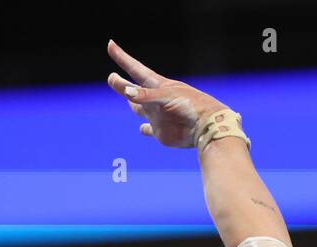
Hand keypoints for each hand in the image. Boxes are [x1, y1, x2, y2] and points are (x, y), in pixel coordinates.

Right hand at [105, 38, 229, 147]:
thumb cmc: (189, 106)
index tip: (111, 44)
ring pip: (138, 107)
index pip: (135, 68)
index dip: (122, 57)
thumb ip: (145, 96)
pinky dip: (145, 129)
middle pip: (133, 89)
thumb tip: (126, 93)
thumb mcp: (166, 97)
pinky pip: (149, 129)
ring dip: (131, 101)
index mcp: (157, 85)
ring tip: (125, 94)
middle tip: (111, 77)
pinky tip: (142, 128)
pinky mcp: (162, 132)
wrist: (206, 127)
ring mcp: (158, 115)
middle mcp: (156, 99)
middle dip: (121, 83)